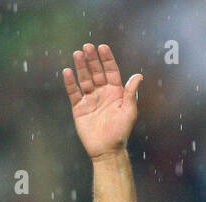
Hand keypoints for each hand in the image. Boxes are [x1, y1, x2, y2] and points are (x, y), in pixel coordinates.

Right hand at [63, 43, 142, 160]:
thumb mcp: (129, 112)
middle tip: (87, 47)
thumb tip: (138, 76)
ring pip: (84, 79)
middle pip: (96, 72)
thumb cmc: (120, 132)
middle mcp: (102, 93)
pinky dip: (70, 82)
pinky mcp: (79, 107)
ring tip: (77, 54)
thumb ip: (131, 93)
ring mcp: (90, 99)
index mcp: (115, 93)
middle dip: (92, 59)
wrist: (107, 150)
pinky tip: (67, 71)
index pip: (111, 71)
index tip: (102, 47)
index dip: (107, 59)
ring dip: (81, 67)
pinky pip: (73, 92)